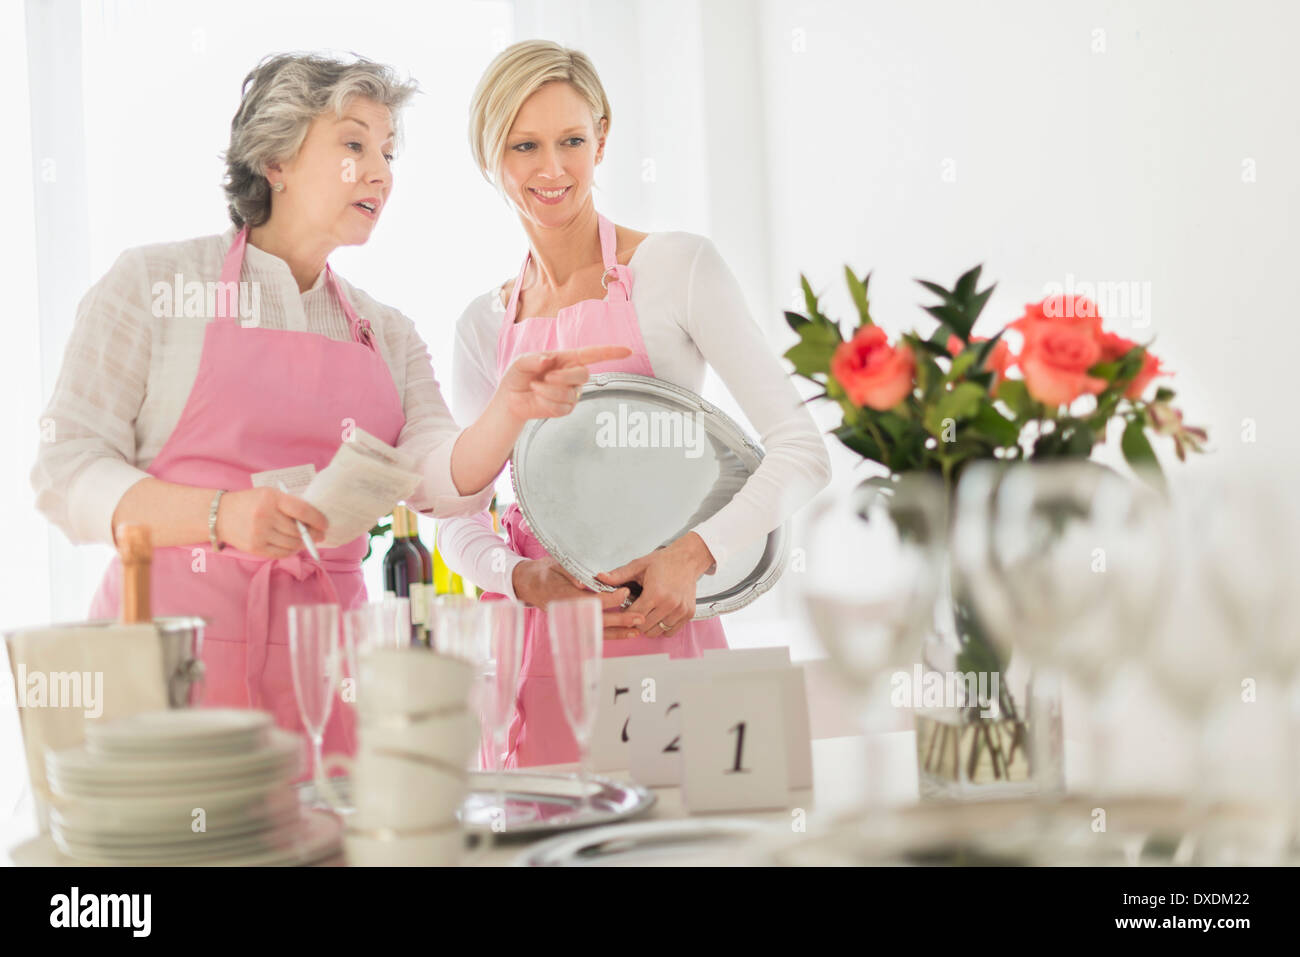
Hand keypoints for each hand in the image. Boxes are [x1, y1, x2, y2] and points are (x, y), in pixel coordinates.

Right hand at [215, 487, 327, 558]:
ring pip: (292, 543)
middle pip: (298, 530)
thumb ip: (289, 504)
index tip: (325, 524)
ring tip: (306, 540)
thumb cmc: (251, 502)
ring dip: (303, 544)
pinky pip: (281, 553)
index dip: (318, 519)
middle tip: (320, 535)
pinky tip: (293, 546)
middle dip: (313, 534)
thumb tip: (314, 519)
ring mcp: (259, 533)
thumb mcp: (269, 494)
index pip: (302, 511)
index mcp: (271, 498)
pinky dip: (291, 551)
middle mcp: (265, 516)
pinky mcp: (255, 547)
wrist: (220, 515)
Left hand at [496, 345, 631, 422]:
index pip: (593, 355)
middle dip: (564, 376)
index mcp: (566, 359)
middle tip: (546, 377)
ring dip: (549, 390)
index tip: (628, 351)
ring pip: (570, 393)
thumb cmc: (519, 375)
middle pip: (584, 374)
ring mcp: (571, 393)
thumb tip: (548, 360)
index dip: (611, 353)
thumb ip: (534, 358)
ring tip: (535, 387)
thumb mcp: (521, 362)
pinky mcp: (565, 408)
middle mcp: (572, 375)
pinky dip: (547, 402)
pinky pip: (562, 407)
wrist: (510, 397)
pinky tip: (538, 398)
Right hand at [512, 557, 643, 640]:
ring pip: (596, 630)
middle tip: (639, 618)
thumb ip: (571, 573)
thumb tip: (584, 583)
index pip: (591, 601)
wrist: (529, 584)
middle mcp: (569, 613)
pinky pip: (593, 632)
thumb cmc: (546, 572)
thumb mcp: (557, 566)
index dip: (610, 598)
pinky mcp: (573, 624)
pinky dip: (609, 634)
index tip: (625, 592)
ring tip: (636, 631)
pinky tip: (625, 634)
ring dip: (617, 632)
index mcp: (565, 597)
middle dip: (620, 620)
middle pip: (598, 620)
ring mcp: (570, 621)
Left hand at [595, 532, 715, 637]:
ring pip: (657, 632)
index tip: (625, 607)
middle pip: (644, 627)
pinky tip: (659, 616)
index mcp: (655, 592)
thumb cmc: (664, 561)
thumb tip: (600, 577)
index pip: (633, 615)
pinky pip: (670, 632)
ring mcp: (680, 610)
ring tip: (647, 613)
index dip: (625, 614)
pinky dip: (663, 628)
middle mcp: (669, 604)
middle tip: (635, 610)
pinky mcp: (688, 614)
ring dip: (649, 626)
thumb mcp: (639, 565)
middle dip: (635, 621)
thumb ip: (619, 574)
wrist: (688, 559)